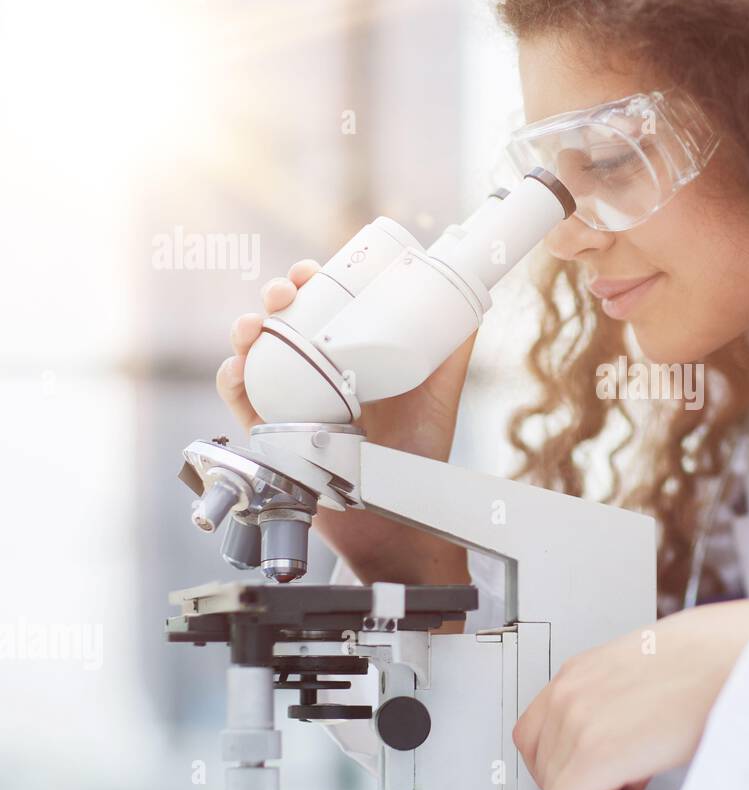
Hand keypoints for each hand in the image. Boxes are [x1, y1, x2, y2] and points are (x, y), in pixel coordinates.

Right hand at [215, 259, 472, 584]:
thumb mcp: (440, 396)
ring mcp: (291, 404)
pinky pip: (243, 402)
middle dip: (276, 297)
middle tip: (284, 291)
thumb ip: (453, 352)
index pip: (322, 309)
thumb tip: (473, 303)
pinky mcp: (271, 437)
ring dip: (247, 330)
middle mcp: (316, 377)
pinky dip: (234, 379)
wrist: (399, 518)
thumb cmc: (419, 459)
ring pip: (256, 356)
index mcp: (350, 359)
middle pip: (284, 324)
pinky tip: (240, 366)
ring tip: (255, 323)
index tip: (313, 271)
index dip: (312, 283)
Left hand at [513, 597, 748, 789]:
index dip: (563, 760)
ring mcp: (577, 724)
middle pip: (541, 762)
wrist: (732, 657)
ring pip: (553, 788)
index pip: (536, 730)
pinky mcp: (594, 756)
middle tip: (620, 782)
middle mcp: (569, 693)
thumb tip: (619, 741)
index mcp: (580, 672)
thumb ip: (617, 705)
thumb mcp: (643, 674)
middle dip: (579, 780)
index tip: (592, 770)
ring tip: (635, 784)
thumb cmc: (705, 661)